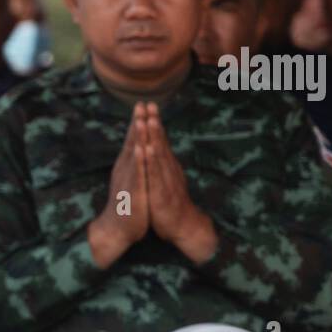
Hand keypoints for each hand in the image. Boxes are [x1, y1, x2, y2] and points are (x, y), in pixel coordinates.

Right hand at [88, 103, 149, 267]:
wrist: (117, 229)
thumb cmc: (126, 206)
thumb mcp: (131, 181)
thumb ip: (134, 165)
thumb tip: (136, 150)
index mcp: (127, 167)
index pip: (132, 140)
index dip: (138, 122)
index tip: (142, 105)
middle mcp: (125, 170)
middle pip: (131, 143)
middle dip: (137, 122)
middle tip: (141, 103)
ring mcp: (128, 181)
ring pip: (132, 155)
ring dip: (136, 137)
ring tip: (140, 119)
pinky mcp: (132, 193)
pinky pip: (136, 174)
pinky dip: (137, 161)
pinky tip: (139, 148)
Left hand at [143, 103, 216, 263]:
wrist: (184, 227)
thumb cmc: (172, 204)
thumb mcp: (165, 181)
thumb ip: (163, 166)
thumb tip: (159, 151)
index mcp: (166, 167)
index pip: (159, 141)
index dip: (154, 123)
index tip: (148, 105)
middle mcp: (168, 170)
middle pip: (161, 142)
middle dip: (154, 122)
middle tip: (149, 104)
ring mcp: (167, 181)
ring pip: (159, 155)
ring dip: (154, 137)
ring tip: (148, 119)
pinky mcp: (163, 193)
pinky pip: (156, 175)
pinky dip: (152, 161)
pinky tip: (147, 149)